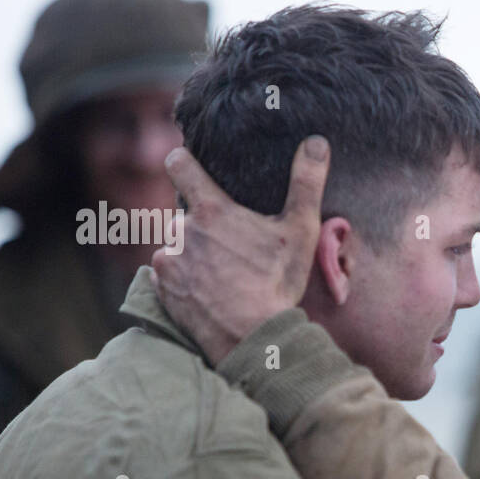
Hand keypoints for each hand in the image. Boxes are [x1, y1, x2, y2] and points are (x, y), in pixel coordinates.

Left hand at [152, 136, 330, 364]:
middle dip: (204, 227)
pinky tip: (208, 292)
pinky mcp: (162, 288)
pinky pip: (167, 274)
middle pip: (186, 215)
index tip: (188, 165)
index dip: (182, 161)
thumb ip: (306, 183)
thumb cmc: (278, 282)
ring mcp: (168, 260)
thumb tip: (316, 142)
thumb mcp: (301, 231)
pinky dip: (182, 279)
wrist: (252, 337)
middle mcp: (182, 231)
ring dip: (193, 255)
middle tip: (232, 249)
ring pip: (177, 246)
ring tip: (223, 276)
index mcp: (211, 211)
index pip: (179, 165)